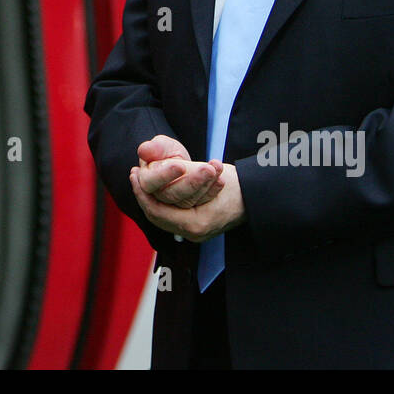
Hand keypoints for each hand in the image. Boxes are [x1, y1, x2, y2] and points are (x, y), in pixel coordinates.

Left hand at [130, 161, 244, 241]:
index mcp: (195, 224)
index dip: (142, 191)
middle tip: (134, 174)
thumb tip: (150, 158)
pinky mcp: (198, 229)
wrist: (259, 198)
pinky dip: (162, 203)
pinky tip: (157, 190)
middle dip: (143, 195)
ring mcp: (196, 234)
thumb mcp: (209, 173)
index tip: (135, 173)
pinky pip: (172, 218)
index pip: (157, 211)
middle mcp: (194, 234)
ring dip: (150, 198)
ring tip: (140, 179)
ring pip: (163, 219)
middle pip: (157, 217)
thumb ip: (181, 172)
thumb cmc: (237, 184)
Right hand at [135, 135, 223, 207]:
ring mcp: (174, 210)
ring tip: (216, 167)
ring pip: (188, 201)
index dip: (164, 175)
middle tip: (208, 169)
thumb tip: (144, 151)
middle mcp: (157, 200)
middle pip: (171, 195)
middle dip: (191, 182)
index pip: (150, 183)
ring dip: (205, 184)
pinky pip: (201, 205)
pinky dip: (212, 191)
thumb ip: (154, 147)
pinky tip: (221, 178)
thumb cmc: (169, 155)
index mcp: (145, 182)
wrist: (184, 167)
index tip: (180, 166)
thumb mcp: (163, 146)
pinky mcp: (191, 214)